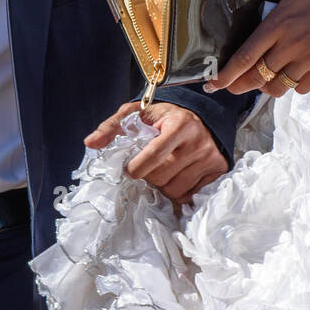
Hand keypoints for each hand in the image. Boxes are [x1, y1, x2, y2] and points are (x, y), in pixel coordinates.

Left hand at [84, 101, 227, 204]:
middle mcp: (198, 142)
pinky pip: (189, 195)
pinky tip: (178, 175)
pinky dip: (179, 190)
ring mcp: (210, 157)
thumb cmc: (166, 117)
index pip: (152, 157)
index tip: (130, 167)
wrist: (203, 116)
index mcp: (179, 125)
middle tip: (152, 164)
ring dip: (164, 185)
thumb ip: (113, 126)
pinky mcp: (218, 170)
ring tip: (166, 168)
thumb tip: (90, 143)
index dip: (135, 168)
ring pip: (174, 190)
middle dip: (150, 175)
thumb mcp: (140, 113)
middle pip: (161, 178)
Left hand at [204, 0, 309, 96]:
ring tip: (259, 81)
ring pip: (278, 86)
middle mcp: (292, 45)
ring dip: (265, 87)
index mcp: (281, 22)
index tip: (212, 82)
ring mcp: (309, 60)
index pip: (246, 55)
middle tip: (229, 86)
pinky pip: (301, 88)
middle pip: (257, 76)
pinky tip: (287, 78)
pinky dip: (291, 87)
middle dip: (239, 85)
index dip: (226, 73)